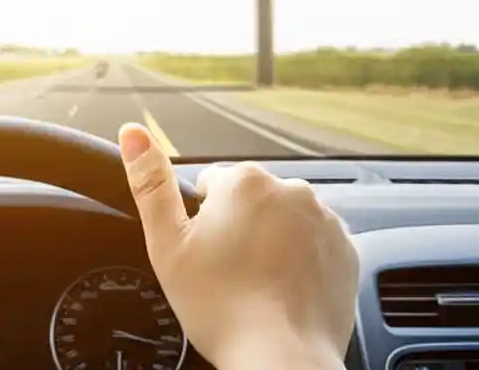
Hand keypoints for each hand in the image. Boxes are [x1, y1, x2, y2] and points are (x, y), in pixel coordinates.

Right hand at [118, 124, 357, 369]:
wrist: (280, 357)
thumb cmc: (220, 305)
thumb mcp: (166, 244)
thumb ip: (149, 183)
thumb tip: (132, 132)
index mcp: (244, 182)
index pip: (211, 185)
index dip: (201, 220)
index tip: (203, 253)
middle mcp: (290, 190)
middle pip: (251, 200)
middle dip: (238, 227)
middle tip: (227, 272)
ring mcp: (324, 220)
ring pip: (284, 221)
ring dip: (271, 241)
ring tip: (257, 284)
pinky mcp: (346, 250)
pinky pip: (315, 244)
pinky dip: (301, 261)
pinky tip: (284, 290)